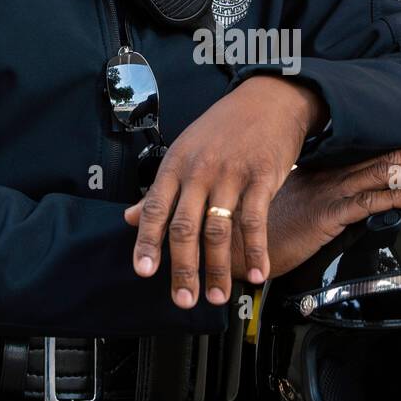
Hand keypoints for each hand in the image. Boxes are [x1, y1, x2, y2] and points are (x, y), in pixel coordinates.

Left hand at [123, 76, 327, 307]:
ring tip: (217, 297)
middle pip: (185, 226)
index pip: (155, 208)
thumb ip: (160, 189)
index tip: (144, 272)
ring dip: (217, 268)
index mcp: (176, 165)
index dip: (147, 242)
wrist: (269, 100)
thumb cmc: (223, 128)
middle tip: (183, 300)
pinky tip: (256, 274)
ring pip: (219, 229)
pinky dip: (256, 251)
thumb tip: (130, 218)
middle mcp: (200, 171)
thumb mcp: (185, 151)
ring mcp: (231, 174)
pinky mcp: (262, 177)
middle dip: (183, 267)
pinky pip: (256, 220)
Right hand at [233, 146, 400, 279]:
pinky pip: (366, 203)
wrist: (232, 239)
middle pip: (386, 161)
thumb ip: (321, 207)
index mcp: (326, 176)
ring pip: (383, 176)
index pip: (374, 158)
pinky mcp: (325, 215)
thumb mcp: (297, 213)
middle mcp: (331, 178)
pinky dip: (395, 198)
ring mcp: (329, 194)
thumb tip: (343, 210)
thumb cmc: (261, 230)